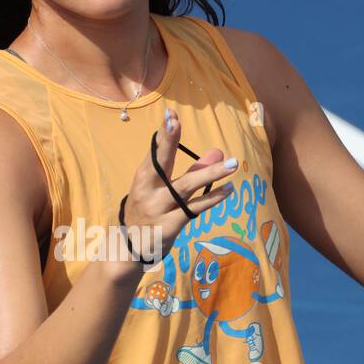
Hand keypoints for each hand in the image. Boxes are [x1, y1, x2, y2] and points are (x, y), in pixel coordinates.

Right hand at [118, 108, 237, 263]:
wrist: (130, 249)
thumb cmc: (149, 212)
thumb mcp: (164, 190)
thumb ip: (192, 170)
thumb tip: (218, 152)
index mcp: (144, 178)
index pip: (155, 152)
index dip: (164, 134)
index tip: (171, 115)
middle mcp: (147, 191)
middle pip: (160, 163)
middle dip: (168, 141)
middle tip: (176, 122)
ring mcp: (158, 209)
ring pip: (185, 187)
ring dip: (210, 175)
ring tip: (232, 164)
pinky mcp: (169, 226)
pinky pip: (194, 209)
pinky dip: (213, 199)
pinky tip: (228, 189)